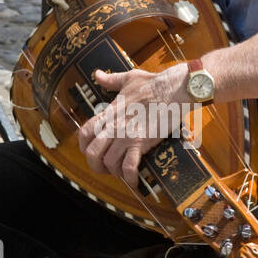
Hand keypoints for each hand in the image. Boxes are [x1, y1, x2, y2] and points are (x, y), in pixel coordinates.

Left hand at [78, 64, 188, 188]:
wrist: (174, 88)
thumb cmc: (153, 82)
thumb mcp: (128, 78)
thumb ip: (110, 80)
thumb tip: (97, 74)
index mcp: (109, 112)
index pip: (85, 133)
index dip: (84, 146)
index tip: (91, 151)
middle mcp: (114, 126)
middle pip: (92, 154)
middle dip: (96, 165)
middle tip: (106, 168)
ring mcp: (126, 135)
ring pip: (109, 163)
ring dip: (115, 172)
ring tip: (123, 173)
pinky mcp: (141, 142)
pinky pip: (129, 166)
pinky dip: (131, 178)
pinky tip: (135, 182)